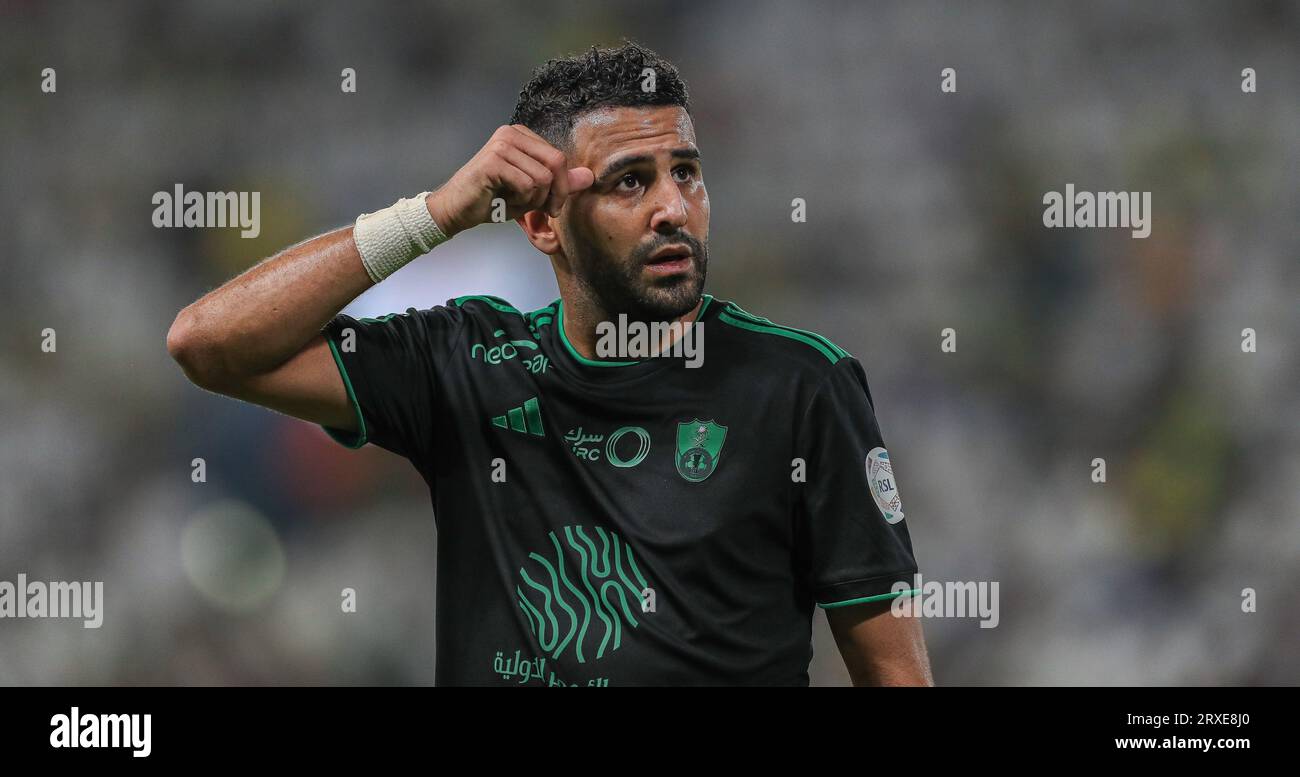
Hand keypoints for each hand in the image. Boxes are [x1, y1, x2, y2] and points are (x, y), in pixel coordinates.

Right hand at [426, 124, 594, 237]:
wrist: (457, 209)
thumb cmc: (493, 199)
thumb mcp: (534, 191)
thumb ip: (560, 182)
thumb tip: (589, 177)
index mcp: (522, 136)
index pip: (560, 158)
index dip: (562, 187)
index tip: (552, 206)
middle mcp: (511, 134)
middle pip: (556, 163)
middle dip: (554, 194)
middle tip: (543, 209)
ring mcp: (501, 145)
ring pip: (542, 178)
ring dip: (532, 200)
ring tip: (513, 200)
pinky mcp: (493, 161)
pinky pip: (526, 185)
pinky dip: (519, 202)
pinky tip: (503, 200)